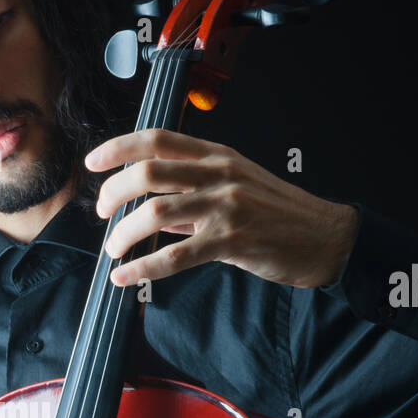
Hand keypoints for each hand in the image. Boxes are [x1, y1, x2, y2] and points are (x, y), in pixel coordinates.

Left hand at [85, 129, 358, 289]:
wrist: (324, 237)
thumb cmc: (278, 213)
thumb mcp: (235, 188)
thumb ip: (191, 195)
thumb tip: (149, 209)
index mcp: (217, 155)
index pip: (157, 139)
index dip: (118, 148)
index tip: (92, 162)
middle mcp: (219, 174)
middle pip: (148, 172)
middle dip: (114, 193)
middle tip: (103, 214)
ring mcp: (225, 206)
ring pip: (155, 213)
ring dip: (124, 234)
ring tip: (114, 248)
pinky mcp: (231, 241)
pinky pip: (175, 256)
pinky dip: (143, 268)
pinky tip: (124, 277)